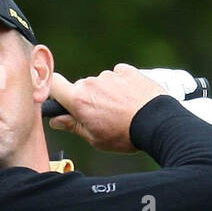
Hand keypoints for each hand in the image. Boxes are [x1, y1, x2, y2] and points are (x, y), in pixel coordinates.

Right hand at [46, 63, 163, 152]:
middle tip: (100, 116)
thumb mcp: (95, 138)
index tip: (58, 98)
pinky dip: (121, 84)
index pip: (54, 84)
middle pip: (80, 87)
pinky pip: (117, 75)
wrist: (158, 123)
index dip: (53, 90)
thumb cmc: (125, 135)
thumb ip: (73, 126)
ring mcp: (110, 75)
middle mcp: (91, 83)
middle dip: (86, 98)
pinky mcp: (127, 71)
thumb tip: (56, 121)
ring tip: (121, 110)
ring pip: (100, 82)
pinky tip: (131, 99)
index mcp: (79, 100)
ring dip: (105, 92)